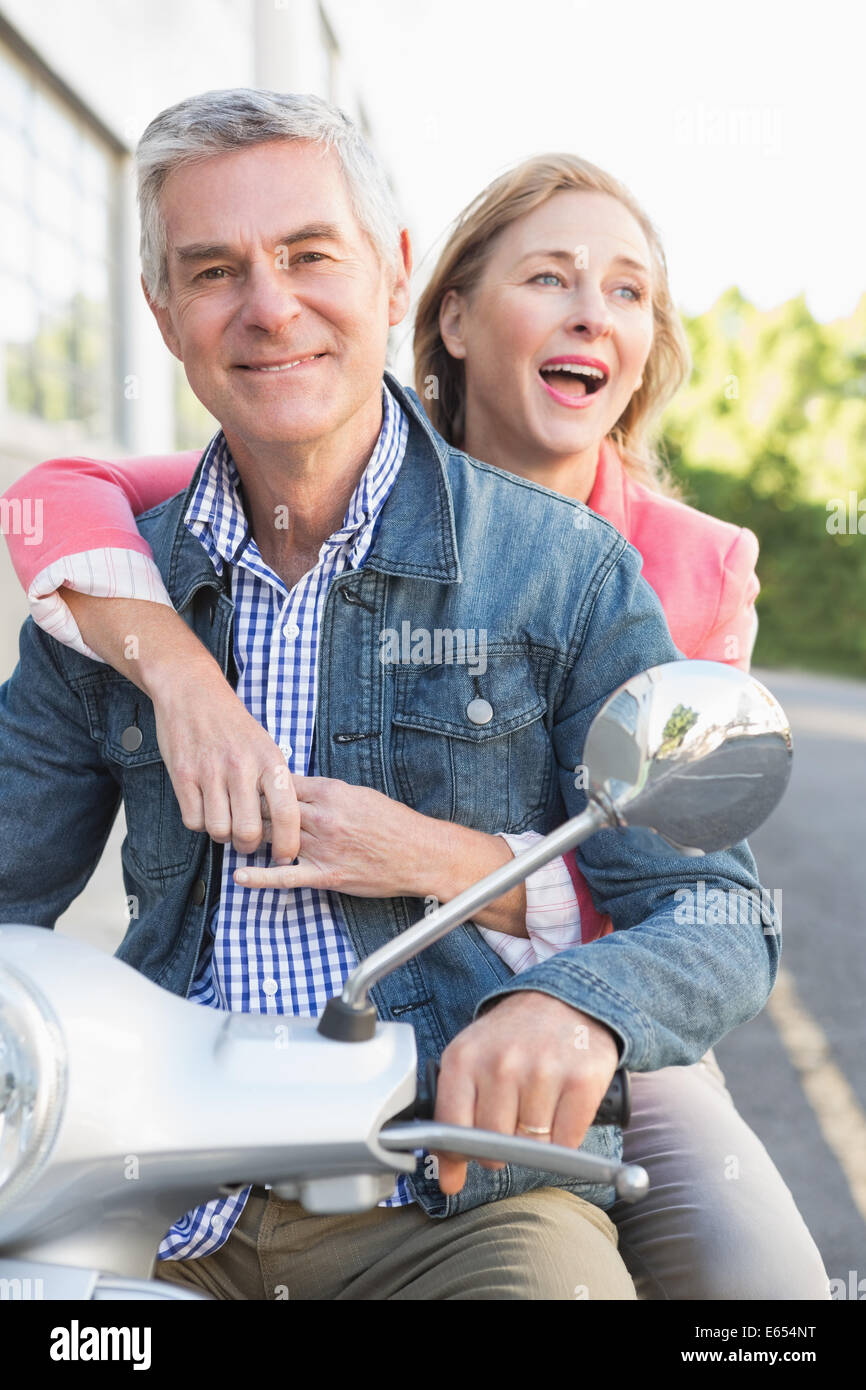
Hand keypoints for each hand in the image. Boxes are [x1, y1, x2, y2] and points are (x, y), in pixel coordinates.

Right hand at [152, 665, 299, 862]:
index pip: (286, 813)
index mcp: (269, 760)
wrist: (193, 692)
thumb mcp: (265, 746)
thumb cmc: (233, 724)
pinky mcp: (183, 775)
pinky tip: (204, 808)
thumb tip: (283, 826)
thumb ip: (273, 782)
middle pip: (248, 832)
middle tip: (246, 841)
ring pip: (219, 830)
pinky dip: (199, 823)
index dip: (288, 843)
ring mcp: (210, 771)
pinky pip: (193, 821)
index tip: (284, 856)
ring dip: (222, 834)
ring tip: (224, 820)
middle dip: (248, 845)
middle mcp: (242, 767)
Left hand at [234, 775, 432, 895]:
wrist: (420, 854)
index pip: (284, 784)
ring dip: (252, 837)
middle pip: (273, 810)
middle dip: (251, 809)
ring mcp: (324, 848)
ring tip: (234, 835)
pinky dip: (261, 877)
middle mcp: (324, 818)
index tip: (250, 786)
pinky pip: (287, 877)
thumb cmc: (393, 823)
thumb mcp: (360, 794)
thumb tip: (299, 789)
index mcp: (332, 792)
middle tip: (233, 809)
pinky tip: (239, 875)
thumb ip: (327, 792)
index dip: (263, 785)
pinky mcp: (327, 875)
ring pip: (275, 839)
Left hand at [432, 991, 619, 1194]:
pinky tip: (560, 1111)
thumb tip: (449, 1183)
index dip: (458, 1154)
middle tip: (511, 1124)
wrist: (565, 998)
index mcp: (465, 1058)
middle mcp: (502, 1064)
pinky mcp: (582, 1081)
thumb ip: (453, 1120)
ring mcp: (544, 1071)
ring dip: (536, 1142)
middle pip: (494, 1146)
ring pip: (533, 1148)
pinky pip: (567, 1142)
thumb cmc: (513, 1037)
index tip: (467, 1156)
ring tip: (537, 1108)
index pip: (451, 1131)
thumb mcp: (472, 1063)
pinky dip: (564, 1139)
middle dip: (501, 1148)